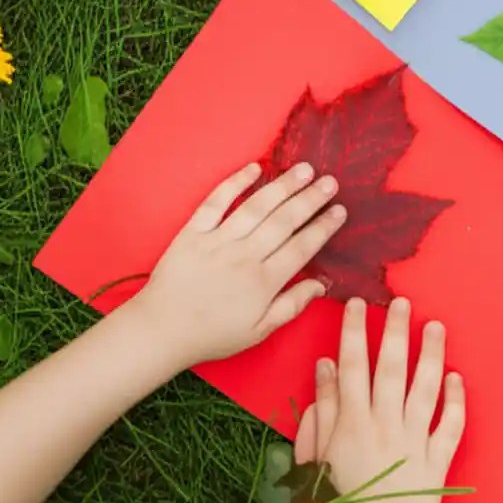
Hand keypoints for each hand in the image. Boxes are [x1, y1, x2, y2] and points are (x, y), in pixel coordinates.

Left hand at [128, 161, 347, 367]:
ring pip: (257, 207)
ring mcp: (218, 240)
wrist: (162, 329)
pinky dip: (235, 182)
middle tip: (330, 182)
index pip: (302, 247)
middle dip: (310, 199)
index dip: (323, 227)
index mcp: (263, 282)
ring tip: (304, 170)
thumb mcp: (258, 331)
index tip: (339, 211)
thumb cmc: (212, 334)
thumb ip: (291, 305)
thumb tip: (320, 284)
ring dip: (283, 186)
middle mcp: (244, 256)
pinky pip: (217, 201)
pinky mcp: (194, 231)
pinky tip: (254, 168)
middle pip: (284, 221)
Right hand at [294, 298, 465, 502]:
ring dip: (430, 355)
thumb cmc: (338, 500)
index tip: (357, 305)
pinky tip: (456, 377)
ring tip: (434, 326)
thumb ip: (321, 410)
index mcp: (352, 424)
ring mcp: (415, 443)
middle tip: (401, 301)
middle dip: (395, 332)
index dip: (355, 332)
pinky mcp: (436, 462)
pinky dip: (456, 401)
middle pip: (391, 369)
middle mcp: (386, 426)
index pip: (353, 365)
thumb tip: (326, 367)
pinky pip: (451, 427)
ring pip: (425, 390)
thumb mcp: (314, 457)